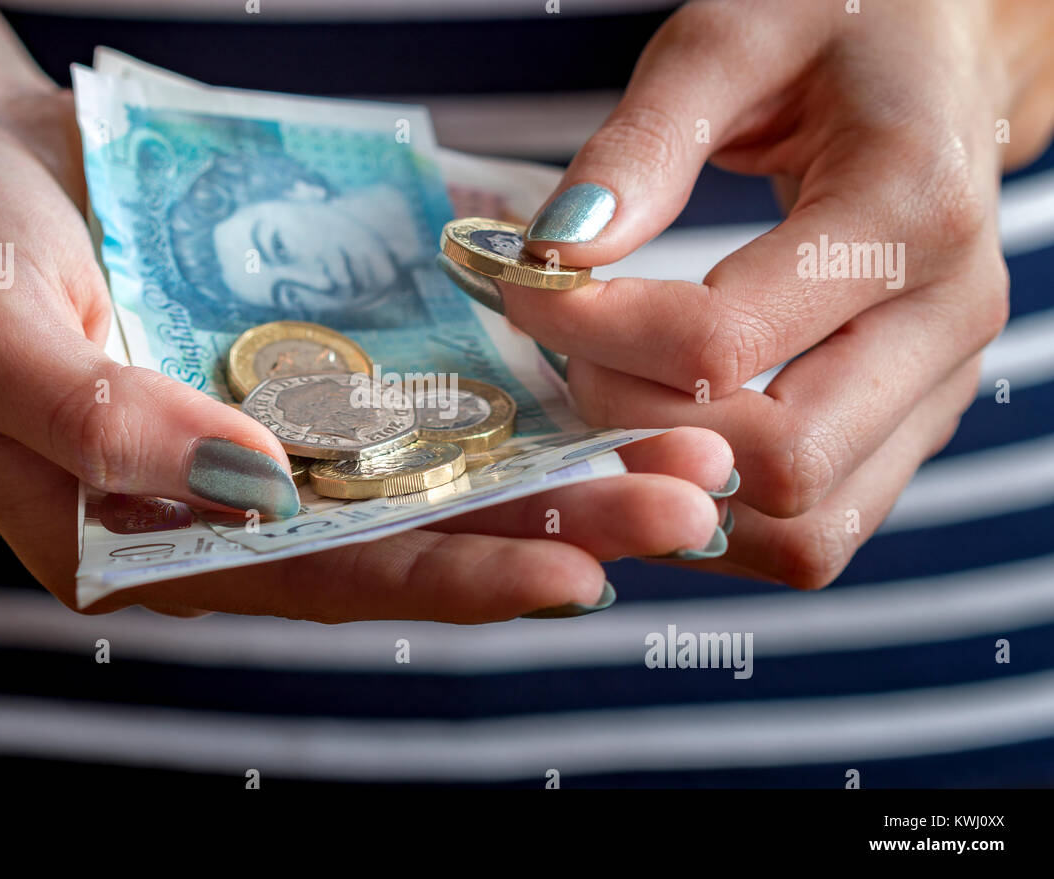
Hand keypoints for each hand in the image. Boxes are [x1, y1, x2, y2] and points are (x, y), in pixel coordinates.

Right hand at [0, 45, 733, 621]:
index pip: (319, 577)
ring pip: (436, 460)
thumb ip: (101, 428)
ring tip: (681, 451)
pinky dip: (509, 375)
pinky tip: (605, 372)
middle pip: (408, 527)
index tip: (572, 575)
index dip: (444, 577)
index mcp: (148, 538)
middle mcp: (232, 499)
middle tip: (681, 506)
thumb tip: (252, 485)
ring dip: (560, 456)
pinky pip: (418, 373)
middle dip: (547, 524)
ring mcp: (277, 422)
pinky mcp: (303, 349)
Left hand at [446, 0, 1053, 587]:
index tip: (527, 290)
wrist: (942, 57)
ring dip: (683, 496)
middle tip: (574, 357)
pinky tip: (660, 441)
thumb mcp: (731, 37)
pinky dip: (723, 514)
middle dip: (639, 428)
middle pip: (779, 465)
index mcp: (909, 212)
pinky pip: (814, 533)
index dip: (596, 336)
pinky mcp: (910, 429)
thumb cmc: (836, 29)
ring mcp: (938, 391)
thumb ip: (642, 144)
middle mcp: (947, 322)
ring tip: (614, 403)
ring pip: (807, 534)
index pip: (724, 344)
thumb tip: (558, 256)